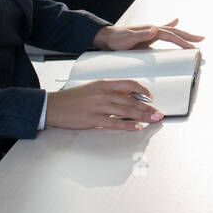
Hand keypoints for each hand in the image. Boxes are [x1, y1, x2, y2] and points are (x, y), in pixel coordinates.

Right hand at [45, 79, 162, 130]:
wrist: (54, 106)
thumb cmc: (73, 98)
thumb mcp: (93, 88)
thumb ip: (110, 91)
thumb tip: (128, 95)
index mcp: (104, 84)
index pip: (130, 84)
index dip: (143, 91)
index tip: (151, 97)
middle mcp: (103, 94)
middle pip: (132, 100)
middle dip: (148, 107)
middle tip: (158, 113)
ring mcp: (99, 107)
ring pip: (126, 111)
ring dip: (142, 116)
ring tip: (153, 120)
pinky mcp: (93, 120)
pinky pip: (115, 123)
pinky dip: (127, 126)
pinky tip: (136, 127)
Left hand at [93, 18, 202, 50]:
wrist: (107, 38)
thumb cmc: (116, 40)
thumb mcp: (127, 39)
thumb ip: (141, 34)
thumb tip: (155, 29)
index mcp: (150, 30)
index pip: (170, 36)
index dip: (181, 41)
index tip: (192, 47)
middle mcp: (153, 30)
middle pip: (174, 32)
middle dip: (188, 36)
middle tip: (201, 39)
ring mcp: (151, 33)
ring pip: (172, 33)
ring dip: (184, 35)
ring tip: (196, 37)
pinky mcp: (149, 37)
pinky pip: (164, 33)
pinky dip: (171, 27)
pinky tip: (176, 22)